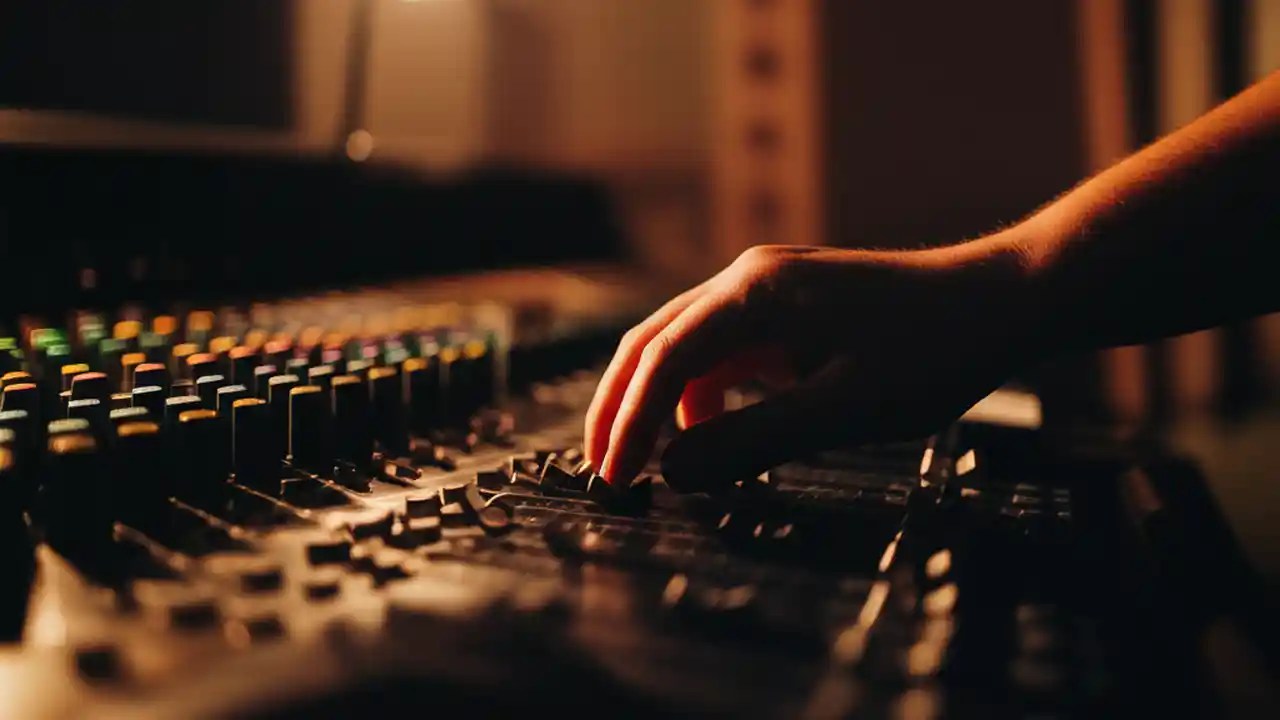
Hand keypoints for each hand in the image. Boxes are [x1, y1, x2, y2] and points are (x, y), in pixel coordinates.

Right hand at [584, 236, 1036, 490]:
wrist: (998, 300)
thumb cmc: (932, 351)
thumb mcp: (843, 409)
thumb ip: (752, 440)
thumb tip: (674, 471)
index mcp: (754, 294)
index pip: (662, 359)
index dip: (628, 422)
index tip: (615, 478)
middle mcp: (747, 279)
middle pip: (654, 341)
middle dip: (621, 406)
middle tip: (605, 468)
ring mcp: (766, 287)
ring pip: (682, 343)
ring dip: (658, 400)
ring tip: (648, 461)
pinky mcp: (786, 305)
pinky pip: (722, 348)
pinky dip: (703, 392)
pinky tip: (712, 432)